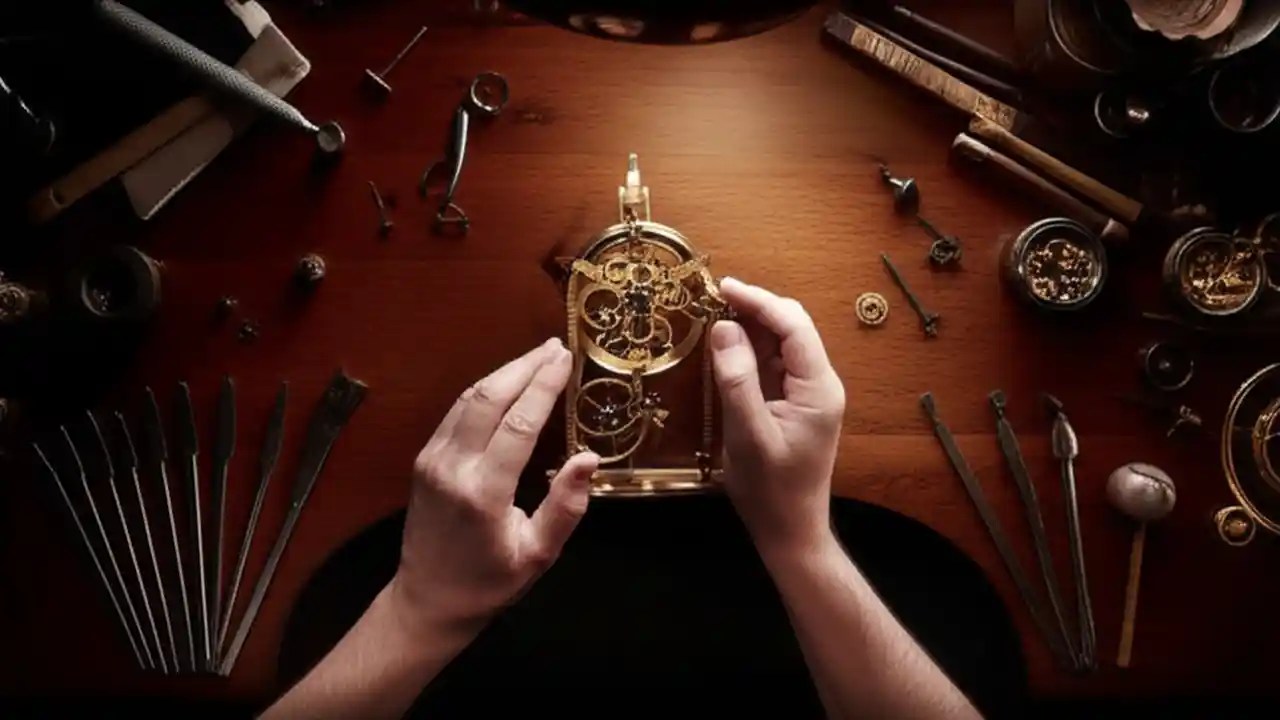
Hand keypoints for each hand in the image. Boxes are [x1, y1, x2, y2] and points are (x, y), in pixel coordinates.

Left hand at [390, 339, 598, 635]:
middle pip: (488, 398)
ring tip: (537, 357)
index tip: (565, 359)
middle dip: (523, 367)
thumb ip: (565, 507)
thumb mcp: (538, 555)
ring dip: (503, 373)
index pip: (518, 424)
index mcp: (484, 492)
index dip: (544, 386)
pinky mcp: (425, 459)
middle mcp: (453, 467)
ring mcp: (433, 460)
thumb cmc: (490, 582)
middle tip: (556, 347)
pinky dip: (485, 390)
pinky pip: (456, 413)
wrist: (428, 599)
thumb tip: (588, 458)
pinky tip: (507, 383)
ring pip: (468, 399)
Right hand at [710, 278, 844, 560]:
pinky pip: (774, 364)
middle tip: (714, 296)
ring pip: (782, 343)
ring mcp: (808, 394)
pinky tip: (726, 342)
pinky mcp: (794, 404)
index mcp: (818, 389)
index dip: (760, 301)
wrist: (790, 532)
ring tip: (714, 311)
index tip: (723, 286)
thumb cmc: (771, 492)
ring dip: (752, 325)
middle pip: (792, 327)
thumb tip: (725, 328)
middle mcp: (820, 384)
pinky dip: (750, 348)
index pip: (794, 326)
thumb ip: (738, 381)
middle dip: (756, 307)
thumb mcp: (748, 436)